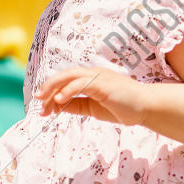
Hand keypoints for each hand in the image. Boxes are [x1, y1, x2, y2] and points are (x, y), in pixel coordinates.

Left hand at [33, 66, 147, 125]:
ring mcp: (98, 77)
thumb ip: (77, 105)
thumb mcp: (93, 108)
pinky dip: (68, 90)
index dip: (51, 93)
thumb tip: (57, 106)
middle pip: (64, 75)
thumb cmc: (122, 107)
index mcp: (90, 79)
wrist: (145, 108)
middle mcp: (92, 74)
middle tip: (37, 101)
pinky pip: (81, 84)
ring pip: (70, 76)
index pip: (65, 82)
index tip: (43, 109)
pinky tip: (59, 100)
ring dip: (54, 87)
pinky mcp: (103, 83)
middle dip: (48, 87)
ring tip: (44, 100)